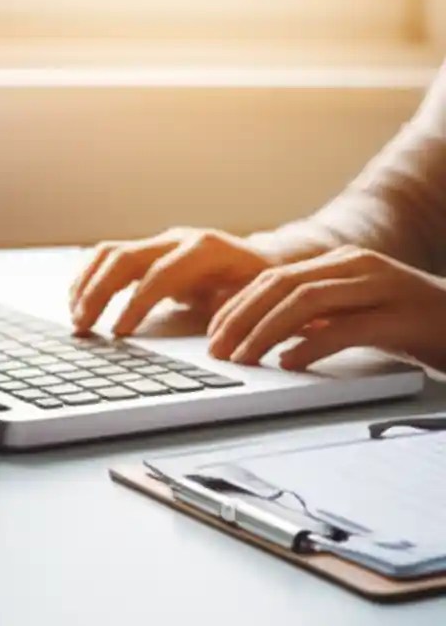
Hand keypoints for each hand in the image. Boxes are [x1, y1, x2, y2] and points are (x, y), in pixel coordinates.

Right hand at [69, 228, 272, 335]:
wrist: (267, 262)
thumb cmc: (262, 287)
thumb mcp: (255, 302)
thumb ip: (233, 317)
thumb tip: (216, 346)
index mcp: (206, 249)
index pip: (159, 273)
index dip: (136, 303)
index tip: (119, 332)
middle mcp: (178, 239)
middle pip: (124, 257)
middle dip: (98, 292)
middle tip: (83, 326)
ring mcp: (159, 243)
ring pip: (109, 254)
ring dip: (86, 285)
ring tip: (75, 317)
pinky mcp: (147, 252)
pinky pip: (107, 259)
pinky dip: (89, 280)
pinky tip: (79, 303)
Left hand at [207, 246, 445, 370]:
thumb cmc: (413, 325)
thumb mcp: (354, 314)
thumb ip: (316, 317)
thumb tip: (265, 334)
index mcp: (342, 262)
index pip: (273, 277)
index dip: (236, 305)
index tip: (212, 334)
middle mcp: (359, 266)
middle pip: (282, 285)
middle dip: (241, 318)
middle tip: (218, 351)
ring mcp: (383, 287)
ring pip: (307, 301)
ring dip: (266, 332)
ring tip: (244, 359)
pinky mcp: (404, 316)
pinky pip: (348, 328)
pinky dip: (312, 346)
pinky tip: (290, 363)